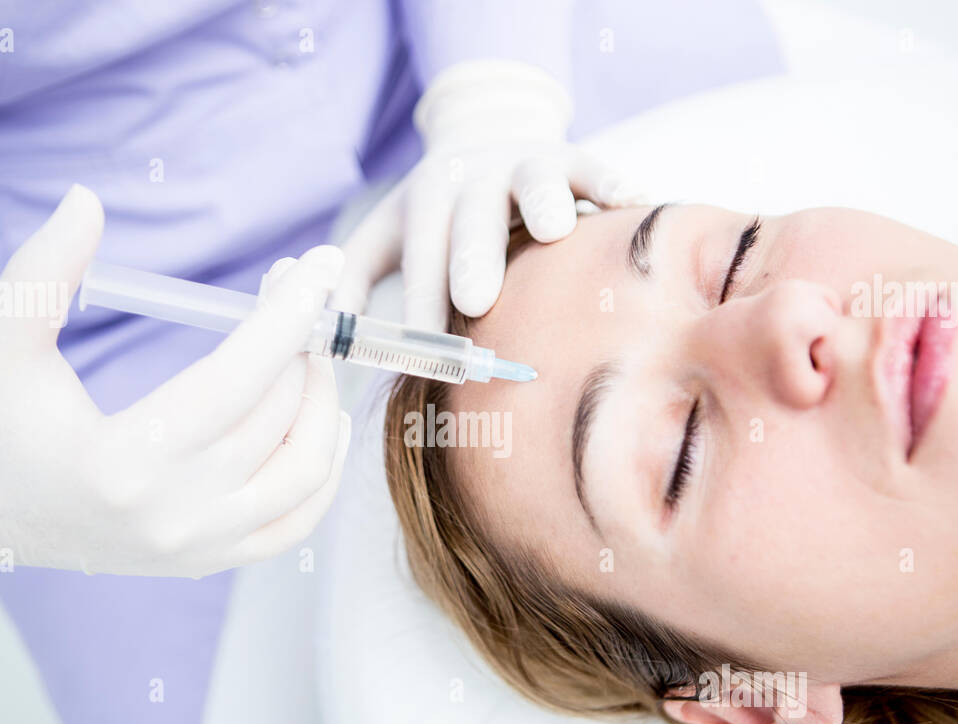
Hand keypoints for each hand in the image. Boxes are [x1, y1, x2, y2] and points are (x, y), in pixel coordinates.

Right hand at [0, 184, 350, 576]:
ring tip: (310, 350)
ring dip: (321, 402)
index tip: (321, 265)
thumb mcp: (3, 342)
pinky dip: (325, 470)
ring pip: (302, 471)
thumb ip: (42, 271)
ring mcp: (198, 546)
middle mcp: (171, 514)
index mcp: (123, 462)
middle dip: (301, 341)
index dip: (287, 316)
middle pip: (275, 418)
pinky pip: (297, 521)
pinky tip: (325, 418)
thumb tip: (86, 198)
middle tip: (296, 290)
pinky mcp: (210, 560)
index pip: (235, 379)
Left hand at [335, 60, 646, 328]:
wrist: (486, 139)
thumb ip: (351, 281)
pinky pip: (594, 166)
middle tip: (475, 299)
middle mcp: (474, 177)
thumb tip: (324, 338)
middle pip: (470, 217)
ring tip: (556, 229)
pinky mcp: (572, 157)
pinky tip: (633, 202)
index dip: (418, 301)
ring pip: (535, 177)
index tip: (422, 350)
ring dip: (544, 200)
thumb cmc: (436, 215)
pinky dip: (611, 182)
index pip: (419, 256)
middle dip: (473, 256)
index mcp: (426, 200)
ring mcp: (525, 163)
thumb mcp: (385, 237)